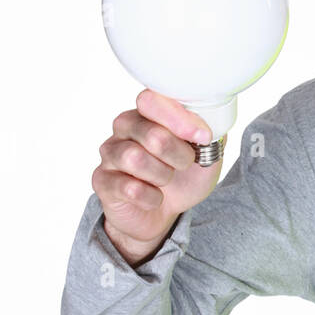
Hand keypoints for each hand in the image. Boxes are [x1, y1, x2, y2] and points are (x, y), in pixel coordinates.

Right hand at [92, 89, 221, 261]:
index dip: (179, 118)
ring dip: (162, 175)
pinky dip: (151, 198)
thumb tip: (210, 126)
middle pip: (151, 134)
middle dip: (179, 154)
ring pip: (134, 158)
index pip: (151, 100)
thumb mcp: (206, 155)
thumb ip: (211, 135)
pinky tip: (155, 198)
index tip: (203, 137)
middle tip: (185, 164)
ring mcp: (110, 152)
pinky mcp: (102, 180)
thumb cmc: (183, 178)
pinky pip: (128, 187)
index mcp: (148, 112)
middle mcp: (124, 127)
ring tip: (166, 180)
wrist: (164, 214)